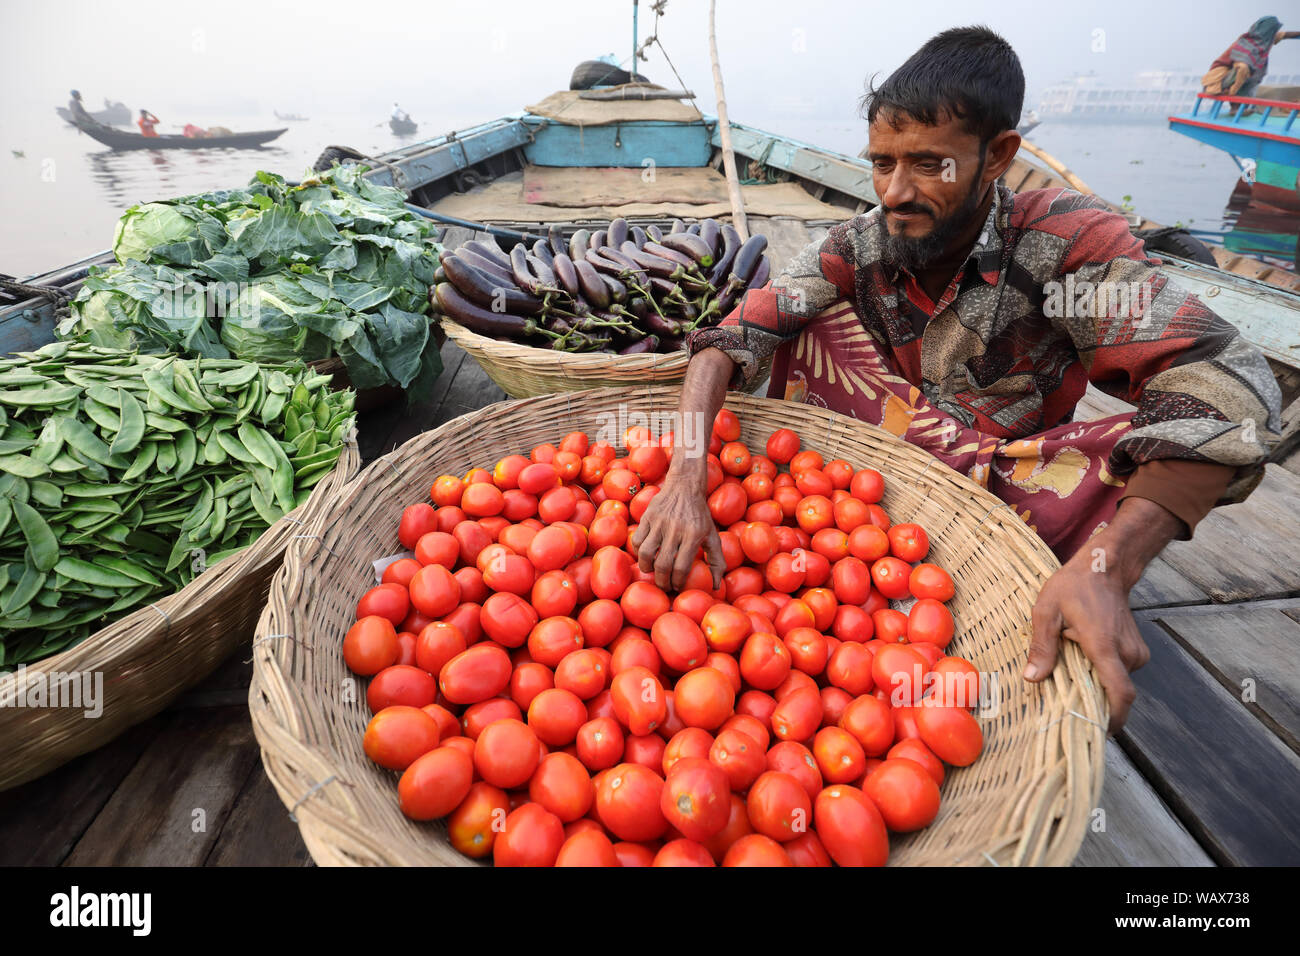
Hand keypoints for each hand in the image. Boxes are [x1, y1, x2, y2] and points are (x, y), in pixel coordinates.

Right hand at [629, 476, 724, 591]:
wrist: (685, 485)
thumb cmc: (700, 515)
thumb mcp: (713, 535)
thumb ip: (717, 560)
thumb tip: (715, 586)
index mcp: (693, 535)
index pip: (681, 567)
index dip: (677, 582)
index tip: (677, 587)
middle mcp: (676, 529)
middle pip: (662, 564)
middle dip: (662, 581)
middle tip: (664, 585)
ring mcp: (659, 522)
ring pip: (645, 553)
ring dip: (647, 568)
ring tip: (652, 571)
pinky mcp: (647, 516)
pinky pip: (637, 540)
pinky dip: (638, 552)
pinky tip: (645, 556)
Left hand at [1023, 542, 1149, 733]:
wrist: (1105, 567)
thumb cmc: (1073, 587)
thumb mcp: (1046, 611)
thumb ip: (1042, 647)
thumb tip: (1032, 679)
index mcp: (1104, 647)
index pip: (1120, 693)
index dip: (1114, 719)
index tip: (1100, 733)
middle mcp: (1127, 653)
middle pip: (1115, 692)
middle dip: (1093, 699)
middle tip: (1067, 695)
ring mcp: (1136, 651)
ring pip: (1116, 680)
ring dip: (1096, 681)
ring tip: (1073, 664)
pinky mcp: (1137, 650)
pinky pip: (1120, 671)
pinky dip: (1103, 671)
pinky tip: (1084, 657)